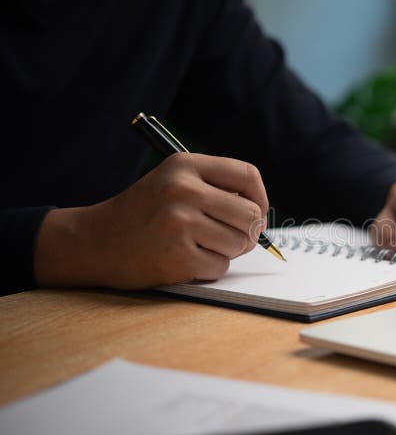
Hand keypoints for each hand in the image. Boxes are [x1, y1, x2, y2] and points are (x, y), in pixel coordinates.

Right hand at [34, 153, 268, 288]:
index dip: (260, 198)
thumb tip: (262, 215)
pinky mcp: (177, 255)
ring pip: (240, 243)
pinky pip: (220, 267)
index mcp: (185, 165)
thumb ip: (216, 189)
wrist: (94, 242)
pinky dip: (209, 269)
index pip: (247, 175)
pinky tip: (185, 260)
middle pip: (251, 214)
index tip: (256, 213)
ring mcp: (179, 222)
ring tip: (199, 246)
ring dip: (227, 252)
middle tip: (228, 238)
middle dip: (247, 232)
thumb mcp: (174, 183)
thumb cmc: (145, 214)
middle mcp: (183, 189)